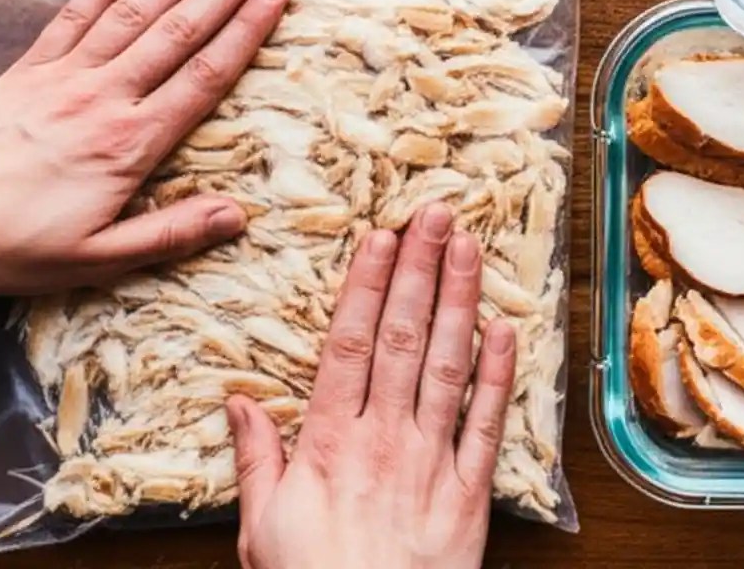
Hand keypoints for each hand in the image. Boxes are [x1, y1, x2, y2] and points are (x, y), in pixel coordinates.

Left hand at [0, 0, 287, 293]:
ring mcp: (66, 75)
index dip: (246, 29)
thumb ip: (169, 236)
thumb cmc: (7, 246)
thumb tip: (237, 216)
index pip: (203, 76)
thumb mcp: (95, 261)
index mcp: (129, 145)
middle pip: (180, 29)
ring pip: (137, 11)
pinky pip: (77, 13)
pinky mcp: (32, 68)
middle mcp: (104, 97)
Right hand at [226, 203, 517, 568]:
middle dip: (419, 272)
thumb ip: (255, 460)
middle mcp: (384, 440)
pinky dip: (497, 376)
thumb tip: (237, 403)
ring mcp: (432, 463)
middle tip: (435, 215)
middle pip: (402, 339)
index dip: (367, 287)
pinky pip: (486, 425)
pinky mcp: (470, 494)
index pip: (350, 346)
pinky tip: (505, 330)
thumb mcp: (262, 528)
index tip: (380, 239)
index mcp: (330, 442)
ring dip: (459, 302)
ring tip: (467, 248)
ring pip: (446, 366)